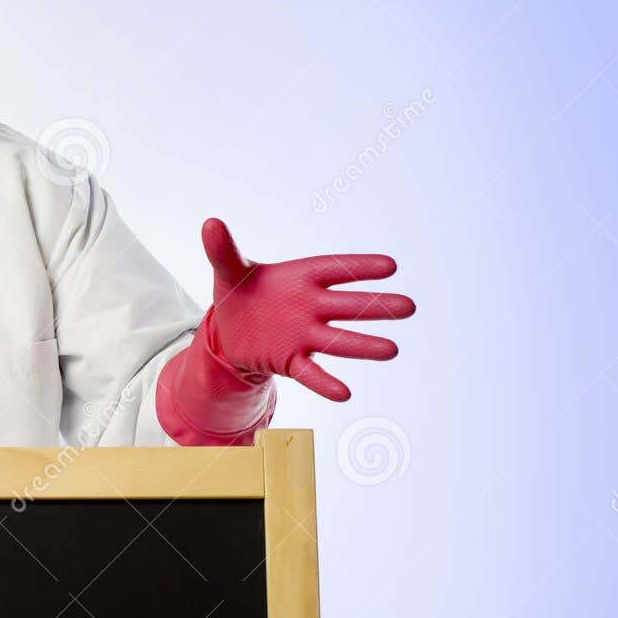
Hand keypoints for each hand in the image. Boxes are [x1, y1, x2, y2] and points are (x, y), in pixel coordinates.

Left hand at [199, 217, 414, 401]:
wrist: (229, 331)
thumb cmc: (241, 293)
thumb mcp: (229, 270)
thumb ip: (223, 250)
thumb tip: (209, 223)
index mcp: (302, 277)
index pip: (336, 269)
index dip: (361, 267)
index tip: (390, 266)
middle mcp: (311, 306)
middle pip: (348, 306)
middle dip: (376, 307)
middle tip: (408, 306)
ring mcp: (304, 335)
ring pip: (338, 341)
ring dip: (363, 346)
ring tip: (392, 350)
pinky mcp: (291, 360)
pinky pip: (311, 373)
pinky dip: (326, 383)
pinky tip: (345, 394)